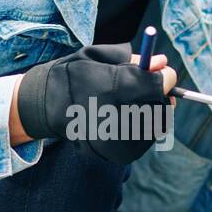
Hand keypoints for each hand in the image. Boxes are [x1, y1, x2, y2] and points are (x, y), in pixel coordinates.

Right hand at [15, 41, 176, 164]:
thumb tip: (161, 62)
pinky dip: (143, 127)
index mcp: (115, 89)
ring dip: (152, 111)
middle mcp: (119, 117)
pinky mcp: (121, 155)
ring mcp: (120, 140)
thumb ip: (134, 60)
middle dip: (159, 95)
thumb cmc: (75, 76)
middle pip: (161, 106)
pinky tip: (126, 119)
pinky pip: (146, 139)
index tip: (161, 72)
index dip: (164, 77)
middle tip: (150, 87)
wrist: (47, 107)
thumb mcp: (100, 57)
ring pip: (156, 124)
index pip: (158, 86)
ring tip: (132, 103)